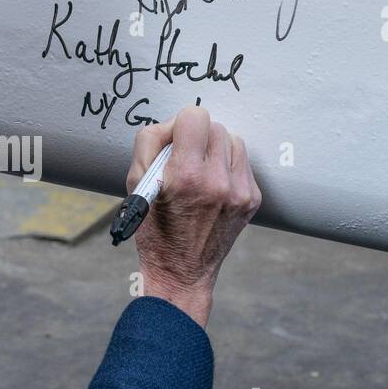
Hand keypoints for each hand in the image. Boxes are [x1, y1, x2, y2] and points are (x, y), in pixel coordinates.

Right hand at [126, 106, 261, 329]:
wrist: (181, 272)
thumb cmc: (153, 229)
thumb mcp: (135, 183)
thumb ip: (150, 143)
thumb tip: (173, 124)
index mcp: (185, 176)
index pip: (195, 116)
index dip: (181, 125)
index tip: (176, 141)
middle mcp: (217, 182)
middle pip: (215, 126)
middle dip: (198, 137)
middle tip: (185, 158)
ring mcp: (239, 191)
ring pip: (234, 140)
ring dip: (216, 149)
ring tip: (201, 170)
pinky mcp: (252, 199)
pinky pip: (243, 162)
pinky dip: (227, 167)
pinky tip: (213, 185)